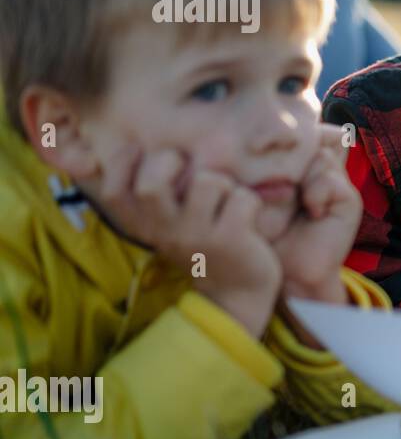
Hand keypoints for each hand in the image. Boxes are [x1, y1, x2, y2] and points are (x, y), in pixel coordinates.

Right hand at [93, 144, 279, 337]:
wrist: (236, 293)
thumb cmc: (202, 243)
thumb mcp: (168, 223)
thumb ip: (153, 193)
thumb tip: (128, 144)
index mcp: (144, 225)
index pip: (113, 191)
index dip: (122, 163)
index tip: (141, 154)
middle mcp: (165, 232)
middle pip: (152, 184)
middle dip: (172, 162)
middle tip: (190, 176)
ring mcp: (197, 237)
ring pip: (208, 181)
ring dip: (223, 183)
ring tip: (225, 201)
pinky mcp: (231, 240)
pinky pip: (242, 197)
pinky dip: (249, 200)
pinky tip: (246, 217)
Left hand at [273, 125, 360, 304]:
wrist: (286, 271)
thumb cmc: (266, 233)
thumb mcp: (259, 192)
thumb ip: (267, 164)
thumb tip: (272, 134)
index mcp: (303, 167)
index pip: (308, 133)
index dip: (297, 137)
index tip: (272, 152)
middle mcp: (323, 172)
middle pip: (314, 139)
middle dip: (294, 157)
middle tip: (283, 185)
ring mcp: (338, 185)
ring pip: (321, 156)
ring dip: (302, 177)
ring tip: (295, 202)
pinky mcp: (350, 202)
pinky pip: (332, 179)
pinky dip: (317, 192)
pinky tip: (312, 211)